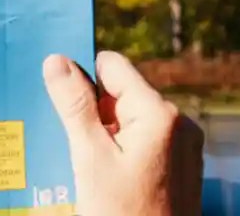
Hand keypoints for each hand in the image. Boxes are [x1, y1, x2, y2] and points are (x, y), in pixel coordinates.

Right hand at [43, 51, 203, 215]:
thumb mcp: (91, 160)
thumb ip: (75, 107)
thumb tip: (57, 61)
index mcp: (160, 114)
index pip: (112, 67)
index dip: (81, 79)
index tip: (57, 101)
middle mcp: (178, 124)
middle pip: (120, 95)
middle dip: (89, 113)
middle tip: (65, 141)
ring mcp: (182, 148)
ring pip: (128, 122)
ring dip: (100, 136)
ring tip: (80, 166)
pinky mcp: (179, 169)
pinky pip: (142, 145)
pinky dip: (117, 154)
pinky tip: (99, 179)